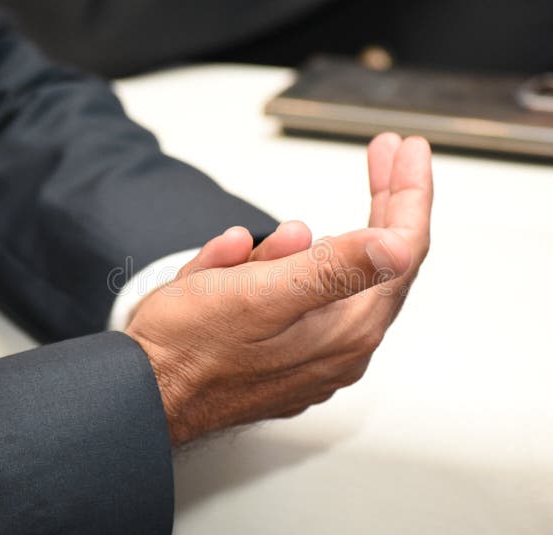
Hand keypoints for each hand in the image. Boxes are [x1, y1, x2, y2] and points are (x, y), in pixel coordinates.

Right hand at [127, 135, 432, 446]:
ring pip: (338, 275)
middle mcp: (341, 346)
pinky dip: (287, 266)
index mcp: (346, 329)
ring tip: (293, 226)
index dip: (410, 193)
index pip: (402, 248)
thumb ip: (333, 269)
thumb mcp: (259, 295)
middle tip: (390, 156)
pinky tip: (249, 256)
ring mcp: (317, 353)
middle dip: (387, 200)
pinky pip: (302, 295)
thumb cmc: (189, 348)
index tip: (408, 151)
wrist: (142, 396)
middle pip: (382, 259)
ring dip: (326, 237)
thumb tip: (398, 246)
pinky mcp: (289, 354)